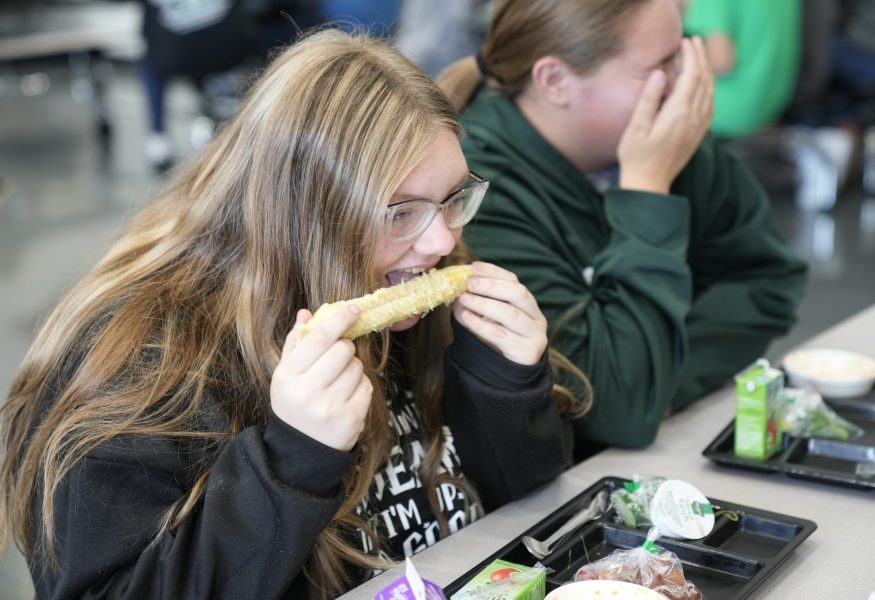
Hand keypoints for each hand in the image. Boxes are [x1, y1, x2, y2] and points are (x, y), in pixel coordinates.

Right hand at [270, 306, 372, 451]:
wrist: (301, 450)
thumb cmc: (294, 403)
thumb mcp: (286, 374)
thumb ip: (295, 343)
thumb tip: (307, 313)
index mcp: (287, 376)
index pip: (320, 338)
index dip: (340, 320)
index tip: (353, 309)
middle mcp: (307, 391)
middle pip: (343, 349)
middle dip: (345, 348)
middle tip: (338, 358)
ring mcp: (330, 407)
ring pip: (358, 367)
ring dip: (353, 368)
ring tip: (339, 382)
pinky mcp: (350, 419)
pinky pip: (367, 386)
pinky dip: (361, 386)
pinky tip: (347, 396)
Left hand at [452, 261, 547, 365]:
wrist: (506, 377)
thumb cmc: (495, 342)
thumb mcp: (487, 319)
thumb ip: (475, 301)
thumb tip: (455, 285)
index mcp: (528, 305)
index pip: (514, 281)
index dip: (494, 272)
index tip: (473, 267)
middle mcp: (536, 317)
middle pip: (518, 293)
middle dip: (491, 286)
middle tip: (469, 283)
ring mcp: (535, 335)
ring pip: (510, 313)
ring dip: (484, 303)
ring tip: (464, 299)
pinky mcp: (527, 352)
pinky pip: (501, 335)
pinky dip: (481, 325)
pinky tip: (467, 318)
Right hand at [617, 36, 713, 193]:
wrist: (649, 185)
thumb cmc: (636, 157)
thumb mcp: (636, 127)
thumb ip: (649, 99)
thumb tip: (659, 74)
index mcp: (678, 114)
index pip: (691, 76)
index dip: (691, 56)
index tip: (686, 41)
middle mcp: (693, 119)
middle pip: (704, 80)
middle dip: (701, 59)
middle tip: (694, 42)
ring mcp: (698, 127)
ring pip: (709, 92)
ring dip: (706, 72)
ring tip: (699, 58)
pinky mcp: (698, 134)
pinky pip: (709, 105)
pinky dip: (708, 89)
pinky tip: (702, 85)